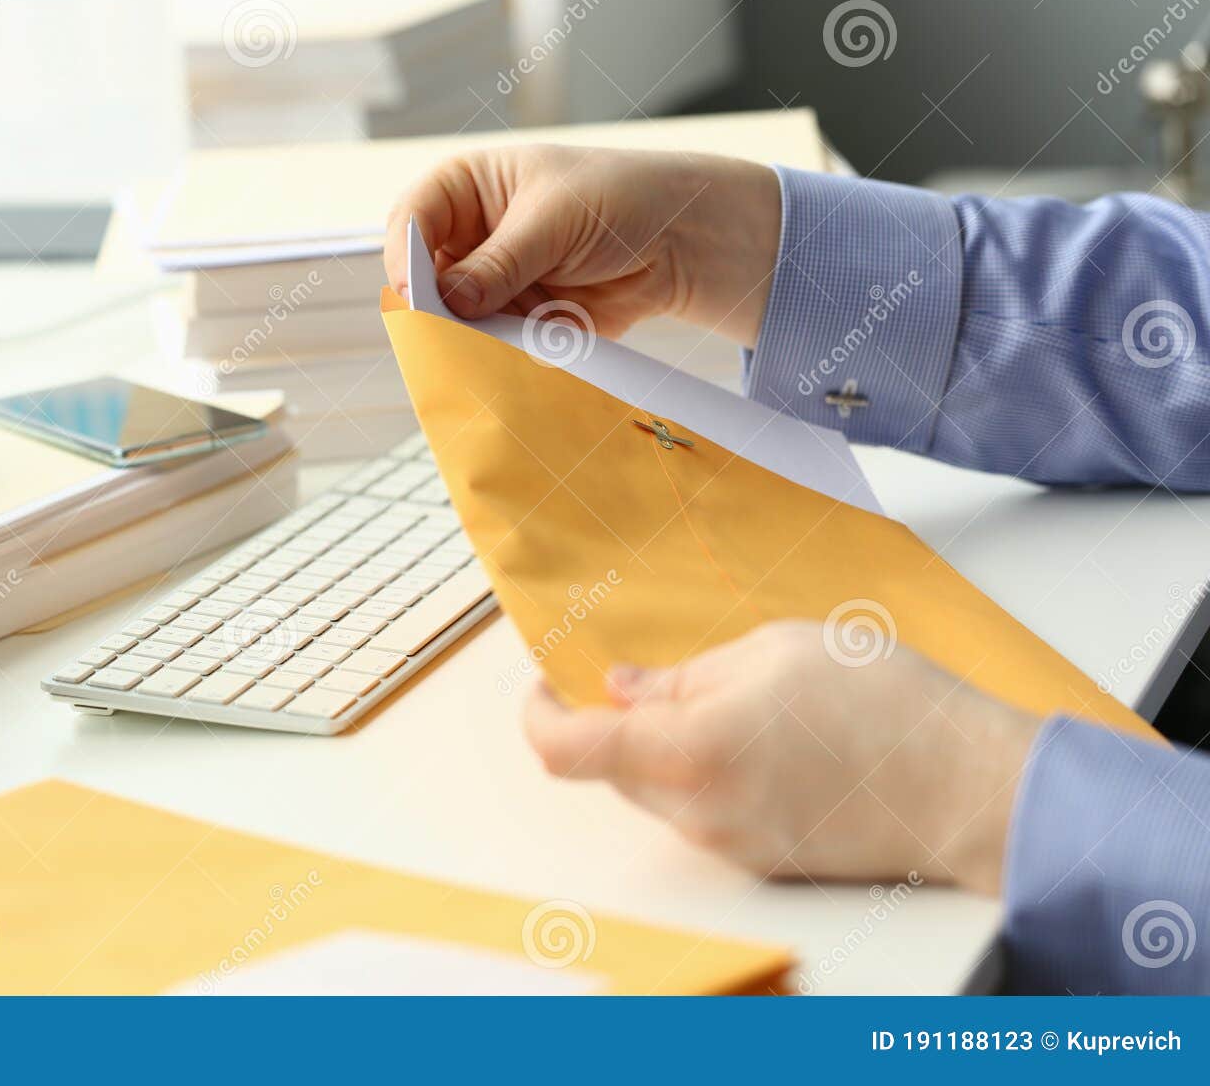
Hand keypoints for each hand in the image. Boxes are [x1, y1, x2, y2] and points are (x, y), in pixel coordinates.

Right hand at [383, 145, 781, 347]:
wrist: (679, 240)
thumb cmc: (617, 198)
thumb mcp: (554, 220)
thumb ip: (500, 262)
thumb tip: (451, 301)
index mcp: (467, 188)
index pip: (412, 218)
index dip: (406, 253)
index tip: (416, 292)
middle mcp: (471, 236)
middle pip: (426, 277)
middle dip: (435, 306)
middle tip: (448, 332)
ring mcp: (493, 281)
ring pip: (457, 319)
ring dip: (472, 337)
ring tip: (495, 347)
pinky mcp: (519, 319)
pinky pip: (494, 344)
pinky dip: (503, 354)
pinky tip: (518, 357)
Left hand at [523, 620, 1042, 895]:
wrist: (974, 789)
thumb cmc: (885, 704)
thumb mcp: (774, 652)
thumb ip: (685, 676)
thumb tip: (624, 687)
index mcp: (687, 751)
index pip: (566, 750)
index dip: (540, 714)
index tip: (545, 684)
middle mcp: (697, 813)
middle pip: (613, 769)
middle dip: (616, 722)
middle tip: (660, 674)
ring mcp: (730, 846)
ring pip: (660, 792)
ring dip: (670, 748)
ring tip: (744, 700)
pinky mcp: (765, 862)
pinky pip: (707, 813)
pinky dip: (710, 774)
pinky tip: (771, 741)